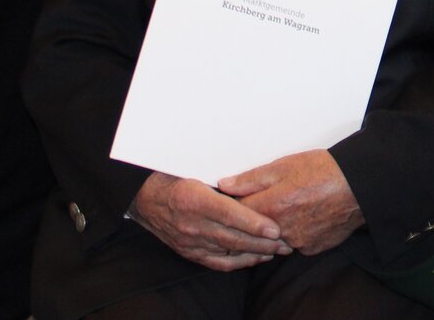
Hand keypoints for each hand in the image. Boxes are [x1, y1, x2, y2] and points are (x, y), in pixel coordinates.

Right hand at [129, 171, 290, 271]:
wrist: (147, 198)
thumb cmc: (175, 177)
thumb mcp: (197, 170)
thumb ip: (225, 181)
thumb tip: (254, 182)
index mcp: (195, 198)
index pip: (230, 214)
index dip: (254, 223)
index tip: (275, 227)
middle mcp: (192, 223)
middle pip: (233, 237)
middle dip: (263, 242)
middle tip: (286, 240)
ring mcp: (190, 241)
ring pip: (229, 251)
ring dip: (256, 252)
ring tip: (279, 249)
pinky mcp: (189, 252)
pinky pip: (218, 262)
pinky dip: (240, 262)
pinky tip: (257, 257)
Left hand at [220, 150, 363, 255]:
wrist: (361, 186)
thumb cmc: (324, 170)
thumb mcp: (284, 166)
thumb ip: (251, 179)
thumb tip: (224, 186)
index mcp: (271, 207)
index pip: (236, 214)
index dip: (232, 205)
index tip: (233, 199)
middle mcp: (281, 231)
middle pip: (253, 232)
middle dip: (249, 221)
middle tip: (262, 203)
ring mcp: (297, 243)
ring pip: (273, 241)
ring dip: (272, 230)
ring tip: (285, 209)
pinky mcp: (312, 248)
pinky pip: (294, 244)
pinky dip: (293, 235)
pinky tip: (301, 219)